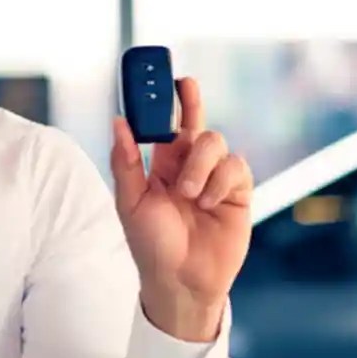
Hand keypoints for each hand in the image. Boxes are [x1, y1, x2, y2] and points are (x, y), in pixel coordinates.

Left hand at [109, 77, 253, 341]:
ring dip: (198, 165)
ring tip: (187, 195)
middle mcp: (190, 167)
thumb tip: (118, 121)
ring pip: (215, 143)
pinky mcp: (238, 193)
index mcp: (161, 166)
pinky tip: (207, 203)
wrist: (181, 281)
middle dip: (192, 102)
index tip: (165, 76)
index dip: (168, 100)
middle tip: (185, 84)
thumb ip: (126, 161)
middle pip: (196, 124)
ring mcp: (216, 179)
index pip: (166, 124)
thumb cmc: (151, 245)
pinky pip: (235, 168)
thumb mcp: (130, 202)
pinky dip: (219, 183)